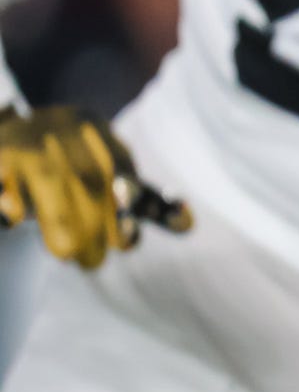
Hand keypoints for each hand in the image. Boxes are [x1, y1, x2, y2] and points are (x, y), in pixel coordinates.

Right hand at [0, 106, 192, 269]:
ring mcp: (26, 142)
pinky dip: (5, 203)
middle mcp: (63, 130)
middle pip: (85, 175)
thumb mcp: (110, 175)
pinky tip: (12, 223)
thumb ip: (145, 201)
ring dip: (57, 219)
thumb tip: (188, 225)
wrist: (12, 132)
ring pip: (46, 179)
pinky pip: (0, 181)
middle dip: (93, 220)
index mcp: (95, 132)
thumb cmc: (70, 164)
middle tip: (96, 261)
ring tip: (68, 256)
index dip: (128, 199)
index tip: (129, 237)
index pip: (118, 164)